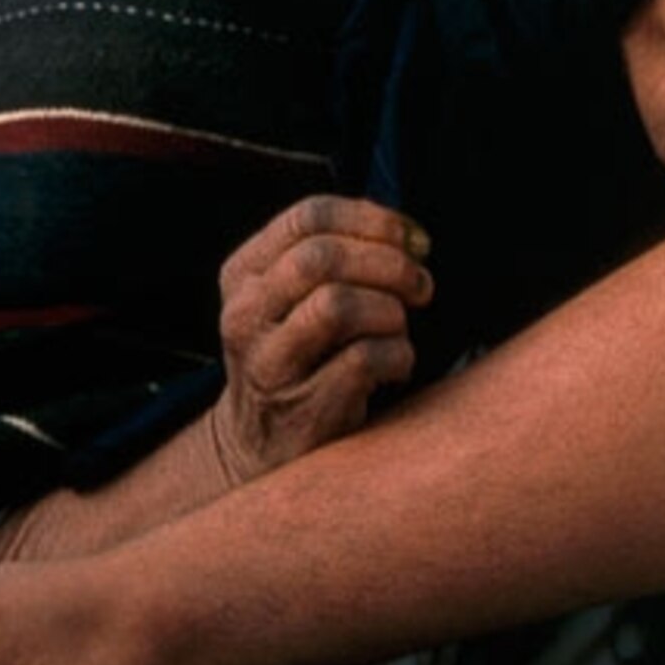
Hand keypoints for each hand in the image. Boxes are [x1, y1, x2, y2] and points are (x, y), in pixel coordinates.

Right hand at [208, 195, 431, 484]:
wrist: (262, 448)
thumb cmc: (302, 357)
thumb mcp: (295, 299)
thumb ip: (342, 257)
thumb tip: (413, 236)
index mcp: (243, 273)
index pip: (309, 216)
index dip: (374, 220)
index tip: (415, 242)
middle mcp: (244, 314)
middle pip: (322, 258)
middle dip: (389, 264)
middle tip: (421, 287)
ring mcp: (268, 363)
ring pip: (338, 305)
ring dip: (391, 312)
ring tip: (398, 329)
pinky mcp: (303, 407)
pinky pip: (366, 359)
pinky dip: (399, 356)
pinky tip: (396, 367)